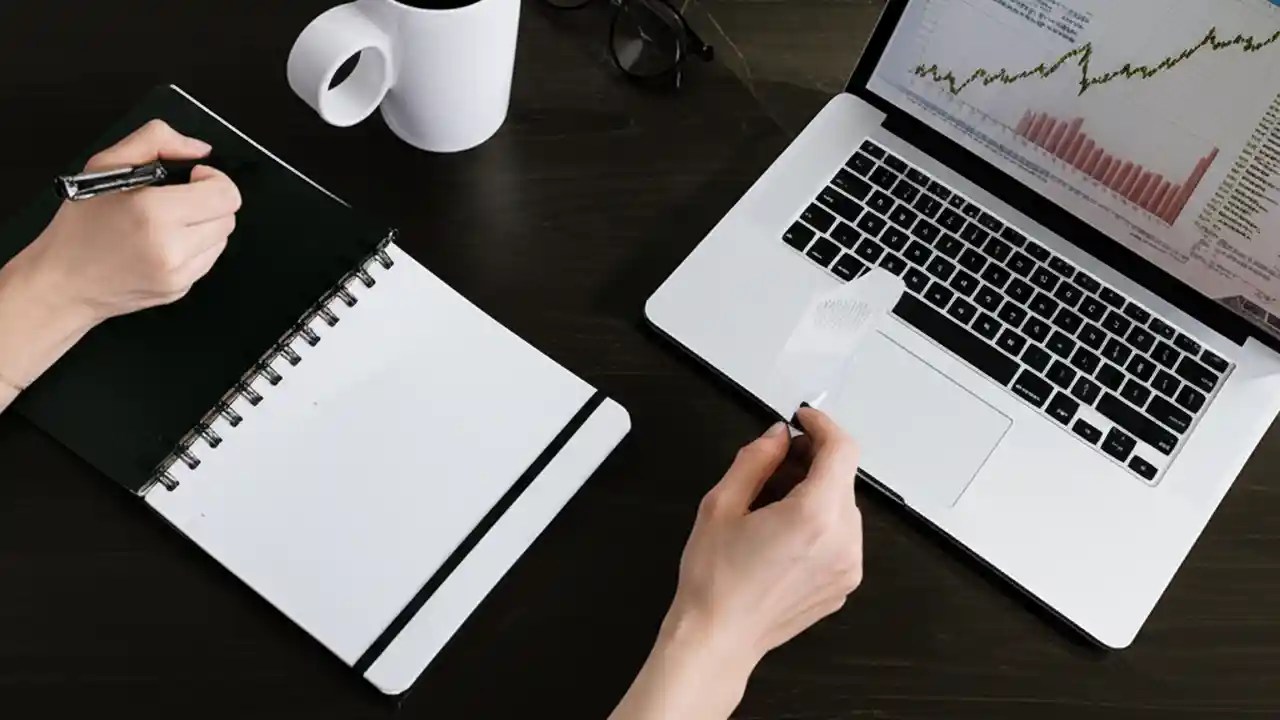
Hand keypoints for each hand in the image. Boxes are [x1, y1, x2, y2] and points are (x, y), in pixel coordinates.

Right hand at [0, 120, 238, 408]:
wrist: (62, 283)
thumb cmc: (79, 226)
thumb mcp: (105, 166)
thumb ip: (155, 141)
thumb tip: (199, 148)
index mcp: (153, 213)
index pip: (225, 194)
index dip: (214, 179)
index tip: (194, 177)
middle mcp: (170, 248)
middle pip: (228, 216)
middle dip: (209, 202)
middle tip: (178, 199)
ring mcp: (178, 275)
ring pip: (222, 239)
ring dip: (205, 225)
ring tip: (168, 222)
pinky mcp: (181, 290)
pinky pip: (208, 260)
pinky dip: (195, 247)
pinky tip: (165, 243)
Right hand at [610, 407, 862, 719]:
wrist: (718, 638)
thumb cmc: (713, 577)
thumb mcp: (721, 504)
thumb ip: (756, 460)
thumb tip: (778, 435)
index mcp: (814, 515)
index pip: (842, 450)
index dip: (823, 426)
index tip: (802, 420)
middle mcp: (842, 540)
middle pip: (843, 478)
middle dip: (813, 460)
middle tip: (775, 462)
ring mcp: (849, 566)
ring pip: (843, 506)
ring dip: (816, 492)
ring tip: (772, 503)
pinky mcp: (845, 583)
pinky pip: (841, 536)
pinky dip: (820, 522)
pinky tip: (782, 533)